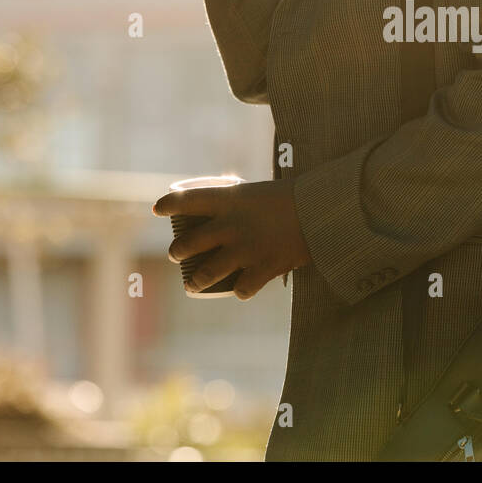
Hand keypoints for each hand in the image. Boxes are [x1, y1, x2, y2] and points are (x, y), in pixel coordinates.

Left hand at [152, 178, 310, 299]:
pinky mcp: (262, 269)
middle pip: (188, 243)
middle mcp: (230, 226)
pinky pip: (241, 289)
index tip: (158, 209)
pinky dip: (240, 290)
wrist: (324, 210)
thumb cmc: (295, 195)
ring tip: (192, 283)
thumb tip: (229, 202)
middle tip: (176, 253)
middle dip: (178, 251)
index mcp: (229, 199)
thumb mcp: (260, 191)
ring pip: (205, 273)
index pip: (185, 200)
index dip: (167, 204)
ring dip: (195, 280)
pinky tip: (240, 290)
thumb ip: (242, 200)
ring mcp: (244, 250)